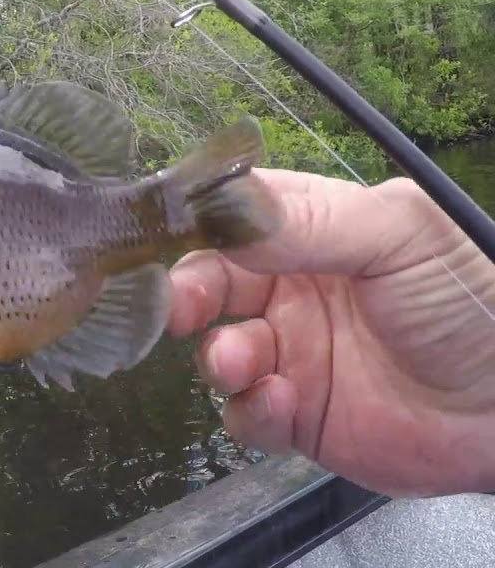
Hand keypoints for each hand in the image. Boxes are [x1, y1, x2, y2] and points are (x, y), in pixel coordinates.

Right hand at [168, 168, 494, 497]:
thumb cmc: (467, 305)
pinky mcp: (298, 417)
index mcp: (316, 232)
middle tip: (182, 307)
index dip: (197, 222)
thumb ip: (311, 219)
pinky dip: (251, 410)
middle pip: (210, 282)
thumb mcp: (399, 235)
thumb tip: (221, 213)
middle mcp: (294, 289)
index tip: (166, 233)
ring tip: (242, 362)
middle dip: (188, 293)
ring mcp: (294, 354)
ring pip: (219, 350)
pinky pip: (246, 414)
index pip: (235, 214)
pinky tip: (283, 403)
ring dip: (220, 356)